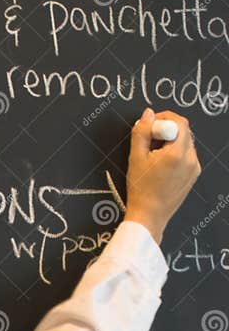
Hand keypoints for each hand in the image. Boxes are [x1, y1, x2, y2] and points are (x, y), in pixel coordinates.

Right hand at [124, 108, 201, 243]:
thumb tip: (148, 114)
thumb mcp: (135, 158)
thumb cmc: (141, 190)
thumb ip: (141, 132)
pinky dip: (176, 153)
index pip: (179, 122)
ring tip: (154, 155)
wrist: (149, 216)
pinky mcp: (194, 175)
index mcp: (177, 153)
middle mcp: (191, 159)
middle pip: (184, 131)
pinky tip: (162, 166)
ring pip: (185, 143)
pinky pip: (187, 155)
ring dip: (171, 142)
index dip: (164, 118)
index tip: (150, 126)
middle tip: (150, 141)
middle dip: (167, 130)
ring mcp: (194, 168)